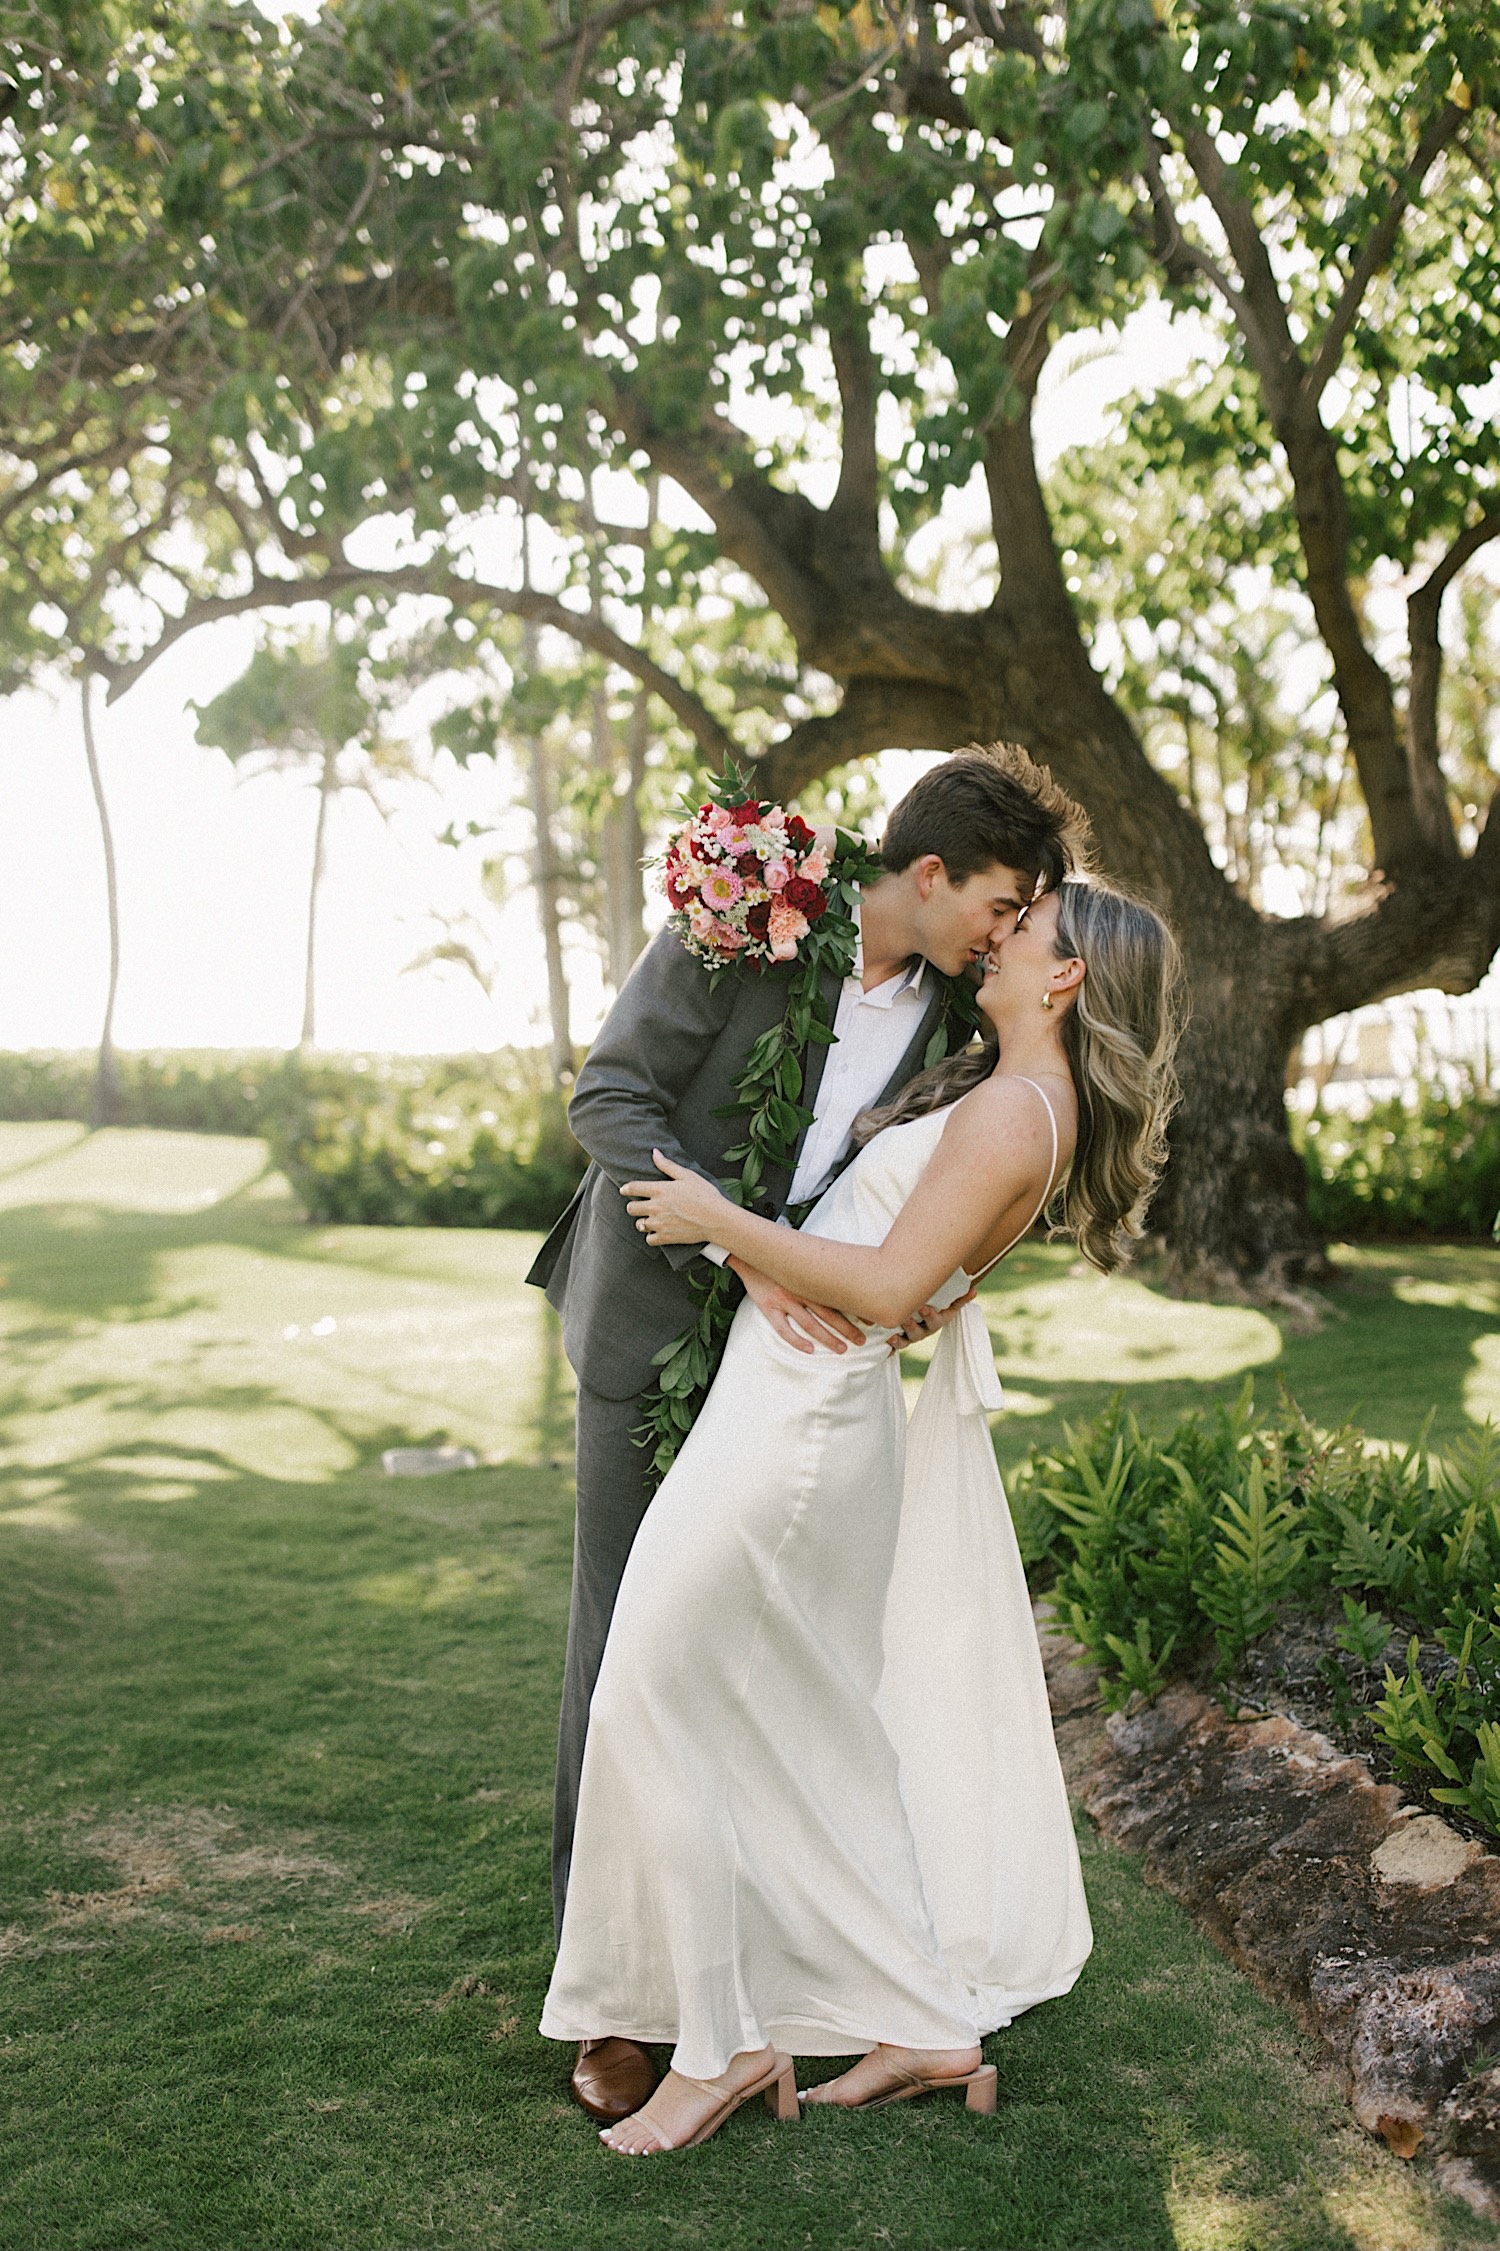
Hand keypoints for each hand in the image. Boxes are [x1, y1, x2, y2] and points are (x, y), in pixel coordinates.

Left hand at [622, 1150, 730, 1245]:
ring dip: (643, 1221)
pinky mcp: (666, 1237)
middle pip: (631, 1209)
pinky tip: (658, 1232)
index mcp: (659, 1190)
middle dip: (633, 1206)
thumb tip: (654, 1152)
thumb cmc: (705, 1195)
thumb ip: (668, 1165)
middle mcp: (656, 1207)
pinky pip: (649, 1239)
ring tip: (652, 1219)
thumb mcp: (687, 1175)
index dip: (626, 1189)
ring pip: (639, 1225)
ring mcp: (659, 1224)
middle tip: (641, 1206)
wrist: (716, 1219)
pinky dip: (652, 1236)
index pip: (633, 1188)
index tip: (624, 1190)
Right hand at [735, 1261, 866, 1355]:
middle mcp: (800, 1290)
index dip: (854, 1309)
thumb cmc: (779, 1258)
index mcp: (811, 1279)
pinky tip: (809, 1350)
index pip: (838, 1297)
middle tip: (862, 1341)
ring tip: (842, 1349)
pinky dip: (796, 1340)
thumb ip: (819, 1270)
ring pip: (810, 1323)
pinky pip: (783, 1328)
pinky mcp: (768, 1306)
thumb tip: (842, 1276)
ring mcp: (784, 1299)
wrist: (749, 1252)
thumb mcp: (802, 1260)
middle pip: (828, 1313)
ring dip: (827, 1338)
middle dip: (847, 1328)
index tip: (869, 1320)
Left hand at [885, 1289, 975, 1355]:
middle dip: (912, 1327)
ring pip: (906, 1341)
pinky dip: (891, 1346)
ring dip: (900, 1338)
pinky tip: (886, 1341)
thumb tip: (974, 1291)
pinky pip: (896, 1346)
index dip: (930, 1316)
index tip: (924, 1308)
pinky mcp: (900, 1339)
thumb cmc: (937, 1303)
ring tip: (892, 1333)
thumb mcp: (949, 1301)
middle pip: (919, 1333)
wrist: (924, 1309)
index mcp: (937, 1320)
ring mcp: (911, 1336)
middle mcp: (924, 1330)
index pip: (937, 1320)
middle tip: (906, 1318)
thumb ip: (961, 1297)